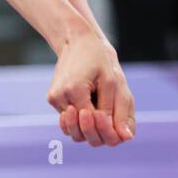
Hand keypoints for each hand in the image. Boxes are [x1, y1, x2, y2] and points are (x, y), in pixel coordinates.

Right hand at [47, 27, 134, 146]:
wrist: (76, 41)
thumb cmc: (97, 58)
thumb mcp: (111, 81)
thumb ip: (115, 109)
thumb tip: (124, 137)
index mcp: (74, 90)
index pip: (92, 122)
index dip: (106, 126)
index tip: (116, 121)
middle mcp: (59, 96)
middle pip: (78, 131)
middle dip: (96, 132)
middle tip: (109, 122)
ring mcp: (54, 99)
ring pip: (72, 128)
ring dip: (87, 129)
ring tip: (100, 118)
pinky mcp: (52, 99)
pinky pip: (67, 120)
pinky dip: (79, 122)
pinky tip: (91, 113)